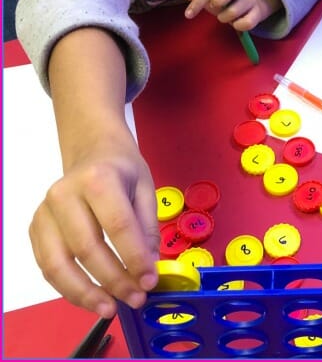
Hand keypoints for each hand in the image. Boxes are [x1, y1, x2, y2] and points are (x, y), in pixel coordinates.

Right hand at [29, 133, 159, 317]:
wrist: (92, 149)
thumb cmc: (122, 169)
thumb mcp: (146, 189)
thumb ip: (147, 228)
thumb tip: (147, 269)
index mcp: (98, 179)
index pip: (118, 226)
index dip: (134, 259)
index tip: (149, 282)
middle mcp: (65, 195)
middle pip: (88, 248)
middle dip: (114, 280)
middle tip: (135, 299)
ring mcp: (45, 212)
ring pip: (59, 264)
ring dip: (85, 293)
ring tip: (109, 308)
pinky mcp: (35, 228)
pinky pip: (48, 266)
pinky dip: (68, 287)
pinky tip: (90, 296)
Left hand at [184, 0, 281, 29]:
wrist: (252, 4)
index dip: (199, 0)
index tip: (188, 14)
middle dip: (218, 1)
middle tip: (213, 9)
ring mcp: (250, 0)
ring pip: (236, 10)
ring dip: (225, 17)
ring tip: (224, 17)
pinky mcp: (257, 13)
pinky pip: (247, 23)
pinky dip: (238, 26)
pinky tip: (236, 23)